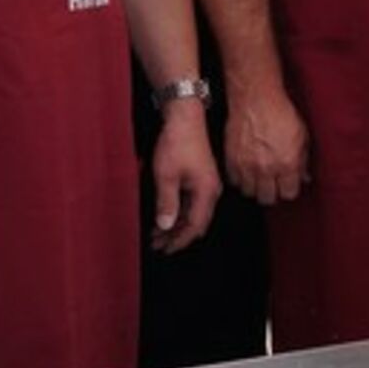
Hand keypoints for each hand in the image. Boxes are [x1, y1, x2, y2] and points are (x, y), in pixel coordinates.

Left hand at [148, 104, 222, 252]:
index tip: (164, 249)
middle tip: (157, 245)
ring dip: (176, 225)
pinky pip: (192, 203)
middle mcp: (211, 191)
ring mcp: (207, 185)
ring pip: (193, 214)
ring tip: (157, 234)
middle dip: (177, 236)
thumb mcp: (166, 176)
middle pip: (196, 223)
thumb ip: (166, 203)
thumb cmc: (177, 143)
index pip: (194, 226)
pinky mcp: (201, 178)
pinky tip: (165, 215)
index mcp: (206, 192)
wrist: (185, 118)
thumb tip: (165, 226)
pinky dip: (178, 212)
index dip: (179, 241)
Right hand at [223, 85, 310, 204]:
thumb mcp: (302, 135)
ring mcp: (246, 166)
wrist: (255, 98)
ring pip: (249, 193)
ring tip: (258, 176)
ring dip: (255, 187)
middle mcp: (266, 169)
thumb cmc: (281, 112)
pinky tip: (246, 170)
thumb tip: (305, 177)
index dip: (289, 189)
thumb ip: (303, 160)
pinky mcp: (231, 160)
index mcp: (287, 164)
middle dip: (272, 192)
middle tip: (273, 183)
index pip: (289, 194)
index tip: (287, 184)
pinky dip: (240, 179)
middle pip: (267, 198)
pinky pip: (234, 181)